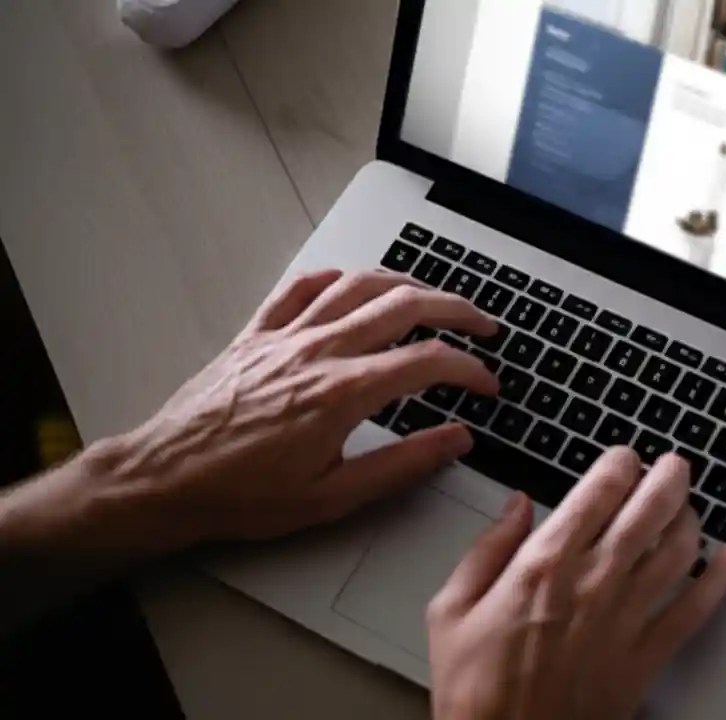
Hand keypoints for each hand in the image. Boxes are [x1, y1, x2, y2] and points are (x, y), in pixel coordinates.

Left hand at [48, 269, 498, 555]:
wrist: (164, 480)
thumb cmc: (241, 496)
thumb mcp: (333, 498)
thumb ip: (402, 464)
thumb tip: (454, 440)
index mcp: (341, 394)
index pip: (427, 361)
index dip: (470, 369)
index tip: (486, 385)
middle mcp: (317, 351)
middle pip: (403, 305)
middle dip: (456, 309)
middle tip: (484, 324)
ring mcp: (285, 336)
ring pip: (358, 285)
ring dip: (406, 284)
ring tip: (433, 297)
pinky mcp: (256, 335)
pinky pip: (301, 286)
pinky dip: (337, 277)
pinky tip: (353, 284)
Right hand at [426, 450, 725, 719]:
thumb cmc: (475, 691)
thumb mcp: (450, 610)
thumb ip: (486, 549)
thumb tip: (515, 506)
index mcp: (543, 564)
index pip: (599, 491)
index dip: (620, 464)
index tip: (624, 458)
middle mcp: (592, 583)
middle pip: (649, 510)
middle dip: (669, 478)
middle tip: (674, 466)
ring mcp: (625, 619)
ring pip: (678, 550)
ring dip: (691, 518)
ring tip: (690, 505)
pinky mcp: (646, 658)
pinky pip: (695, 610)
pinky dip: (719, 581)